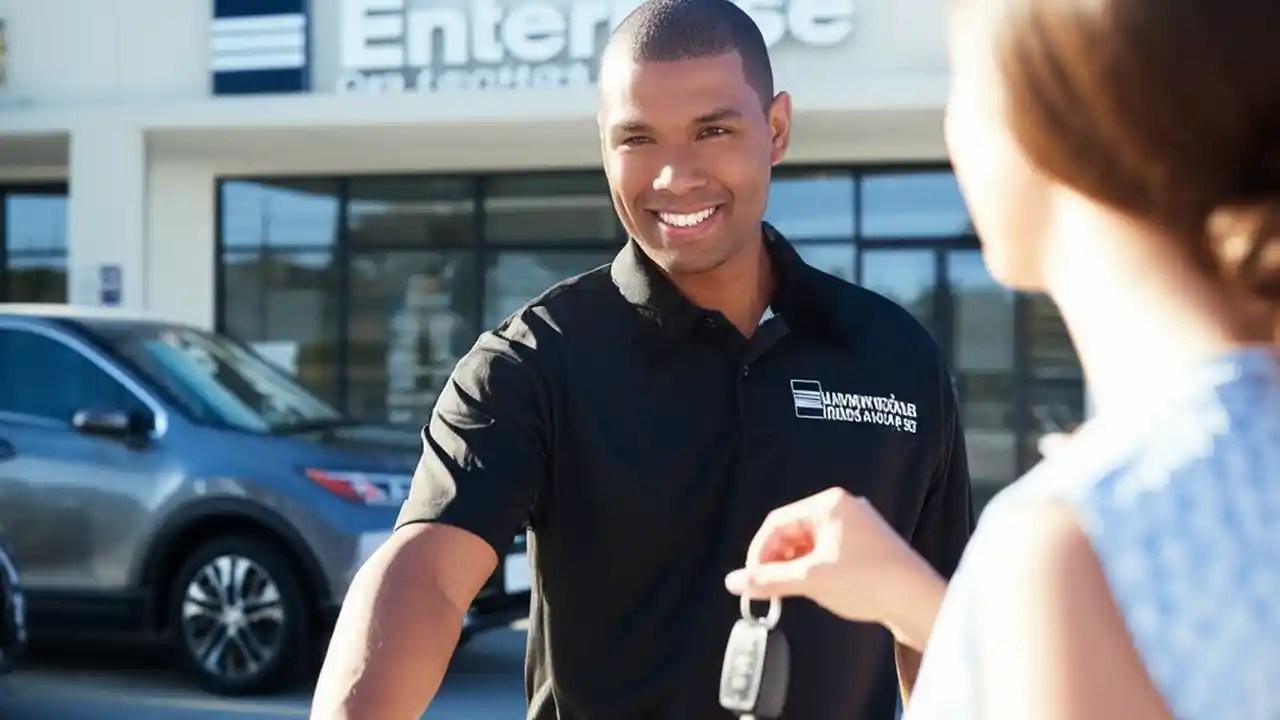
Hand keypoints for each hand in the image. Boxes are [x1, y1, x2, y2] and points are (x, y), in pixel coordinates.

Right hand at [724, 488, 943, 642]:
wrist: (919, 601)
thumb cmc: (868, 581)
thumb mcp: (811, 580)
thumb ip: (768, 579)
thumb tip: (733, 582)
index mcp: (829, 503)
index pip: (777, 521)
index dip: (758, 551)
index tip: (751, 579)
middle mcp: (844, 507)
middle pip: (793, 530)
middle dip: (776, 559)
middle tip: (767, 587)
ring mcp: (858, 525)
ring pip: (810, 542)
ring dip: (794, 565)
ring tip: (789, 591)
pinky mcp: (868, 544)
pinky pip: (829, 550)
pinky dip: (814, 567)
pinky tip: (814, 588)